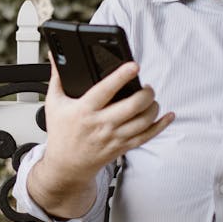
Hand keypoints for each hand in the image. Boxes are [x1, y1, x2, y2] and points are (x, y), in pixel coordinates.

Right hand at [32, 55, 173, 213]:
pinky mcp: (122, 147)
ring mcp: (113, 137)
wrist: (66, 165)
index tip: (134, 66)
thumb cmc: (61, 133)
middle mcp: (101, 124)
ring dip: (153, 107)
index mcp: (84, 110)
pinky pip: (146, 136)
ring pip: (142, 121)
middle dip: (145, 93)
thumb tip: (56, 55)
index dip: (121, 77)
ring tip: (151, 98)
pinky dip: (160, 125)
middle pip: (131, 107)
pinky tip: (168, 116)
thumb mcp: (54, 103)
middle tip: (146, 86)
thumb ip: (57, 77)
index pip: (105, 91)